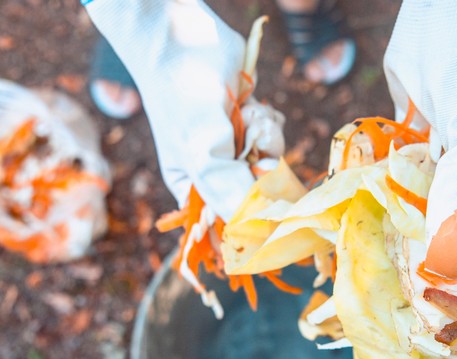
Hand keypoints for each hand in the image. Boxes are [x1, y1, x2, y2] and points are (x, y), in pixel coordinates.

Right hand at [84, 0, 284, 220]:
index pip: (236, 223)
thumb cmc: (181, 95)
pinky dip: (269, 119)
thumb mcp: (201, 149)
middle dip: (261, 162)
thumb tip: (255, 225)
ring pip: (274, 160)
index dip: (259, 218)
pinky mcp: (251, 125)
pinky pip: (276, 135)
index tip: (272, 199)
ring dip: (265, 133)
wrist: (180, 36)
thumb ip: (227, 188)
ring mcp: (236, 149)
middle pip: (263, 192)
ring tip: (243, 111)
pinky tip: (250, 102)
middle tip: (246, 136)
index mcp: (196, 190)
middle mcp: (217, 174)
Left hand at [383, 0, 456, 239]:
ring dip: (417, 227)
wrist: (444, 19)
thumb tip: (449, 253)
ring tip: (393, 263)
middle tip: (421, 286)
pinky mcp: (418, 141)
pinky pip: (405, 177)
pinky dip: (391, 194)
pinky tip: (374, 220)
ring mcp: (453, 157)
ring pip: (437, 204)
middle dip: (451, 253)